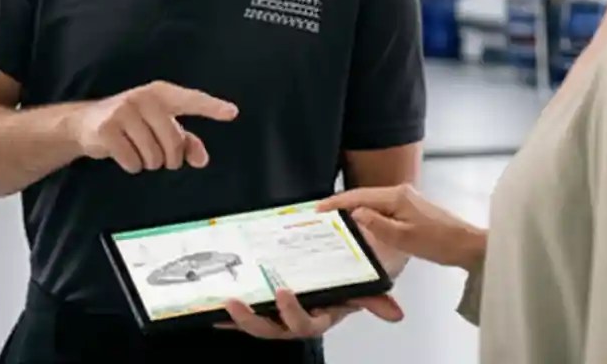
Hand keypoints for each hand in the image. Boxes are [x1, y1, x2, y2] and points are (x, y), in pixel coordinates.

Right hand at [69, 81, 237, 173]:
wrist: (86, 123)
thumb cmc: (131, 123)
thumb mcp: (159, 127)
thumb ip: (185, 141)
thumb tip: (201, 159)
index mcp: (161, 94)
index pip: (191, 100)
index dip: (212, 107)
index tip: (232, 113)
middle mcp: (143, 98)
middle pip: (173, 143)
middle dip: (168, 158)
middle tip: (157, 154)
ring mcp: (123, 112)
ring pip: (153, 156)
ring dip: (148, 162)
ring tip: (136, 149)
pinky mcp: (107, 129)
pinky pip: (133, 162)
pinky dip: (131, 166)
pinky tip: (122, 153)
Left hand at [216, 288, 404, 339]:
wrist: (332, 276)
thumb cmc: (343, 285)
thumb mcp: (358, 290)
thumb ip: (372, 300)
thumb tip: (396, 314)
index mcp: (316, 318)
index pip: (305, 323)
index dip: (293, 312)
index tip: (283, 292)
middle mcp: (293, 322)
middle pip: (272, 330)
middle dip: (252, 320)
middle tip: (236, 303)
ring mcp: (276, 318)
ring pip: (256, 325)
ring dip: (237, 318)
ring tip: (223, 304)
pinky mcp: (262, 311)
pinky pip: (242, 317)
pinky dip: (227, 315)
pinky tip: (210, 308)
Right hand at [319, 184, 486, 269]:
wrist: (469, 246)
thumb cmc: (439, 243)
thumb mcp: (403, 238)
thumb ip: (376, 224)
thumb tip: (355, 213)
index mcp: (397, 196)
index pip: (359, 195)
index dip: (337, 202)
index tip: (318, 208)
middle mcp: (401, 192)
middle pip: (364, 196)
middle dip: (342, 205)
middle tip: (322, 216)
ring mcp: (407, 199)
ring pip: (373, 202)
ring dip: (355, 210)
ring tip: (336, 221)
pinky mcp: (412, 208)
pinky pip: (383, 208)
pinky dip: (369, 215)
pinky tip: (362, 225)